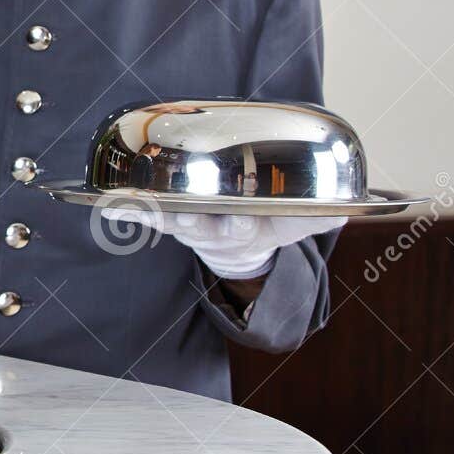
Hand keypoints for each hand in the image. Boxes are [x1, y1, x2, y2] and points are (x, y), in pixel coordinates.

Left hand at [99, 208, 346, 279]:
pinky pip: (149, 216)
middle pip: (211, 228)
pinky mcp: (171, 220)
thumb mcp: (292, 224)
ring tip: (134, 206)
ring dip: (158, 215)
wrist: (237, 248)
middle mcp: (220, 231)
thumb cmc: (266, 224)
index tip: (257, 215)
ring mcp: (194, 227)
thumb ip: (315, 218)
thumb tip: (343, 211)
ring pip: (176, 222)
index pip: (259, 226)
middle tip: (199, 217)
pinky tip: (109, 205)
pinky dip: (130, 211)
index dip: (255, 222)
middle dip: (204, 223)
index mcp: (253, 230)